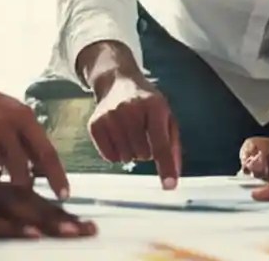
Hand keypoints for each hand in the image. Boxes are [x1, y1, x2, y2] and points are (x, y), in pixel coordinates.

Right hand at [0, 79, 68, 196]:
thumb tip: (44, 170)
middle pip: (20, 168)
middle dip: (21, 184)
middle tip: (19, 190)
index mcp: (24, 117)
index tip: (64, 195)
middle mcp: (5, 124)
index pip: (46, 151)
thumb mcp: (13, 114)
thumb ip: (27, 139)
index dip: (57, 176)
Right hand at [88, 73, 180, 188]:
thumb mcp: (166, 117)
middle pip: (143, 154)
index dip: (166, 165)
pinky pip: (109, 157)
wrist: (118, 82)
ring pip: (126, 157)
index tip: (169, 186)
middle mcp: (130, 109)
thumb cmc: (148, 105)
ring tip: (131, 133)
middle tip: (144, 133)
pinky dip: (116, 154)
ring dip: (132, 152)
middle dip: (147, 151)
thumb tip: (174, 176)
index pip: (161, 143)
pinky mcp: (95, 124)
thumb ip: (172, 146)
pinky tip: (118, 137)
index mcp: (154, 107)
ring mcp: (110, 116)